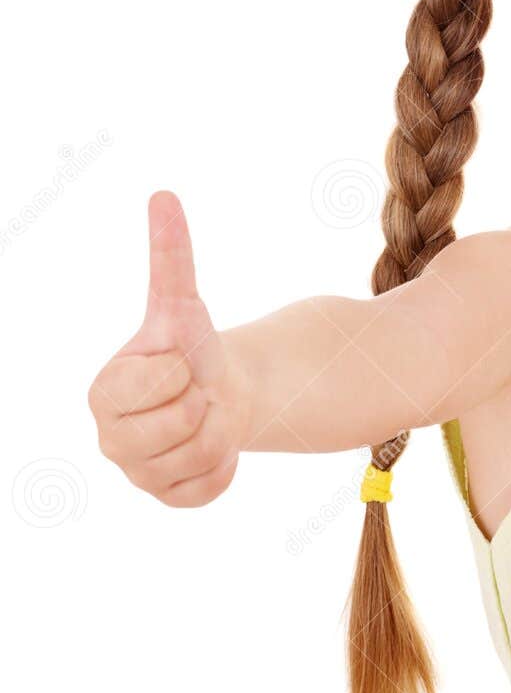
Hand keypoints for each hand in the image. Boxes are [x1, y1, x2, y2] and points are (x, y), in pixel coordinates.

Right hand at [87, 190, 251, 506]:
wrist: (217, 393)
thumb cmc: (191, 348)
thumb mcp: (183, 304)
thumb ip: (171, 256)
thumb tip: (164, 195)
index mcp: (104, 391)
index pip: (159, 382)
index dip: (182, 369)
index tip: (179, 364)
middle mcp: (109, 437)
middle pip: (182, 424)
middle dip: (204, 401)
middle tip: (196, 394)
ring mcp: (136, 473)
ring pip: (202, 455)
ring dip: (221, 432)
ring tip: (205, 416)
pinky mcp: (167, 498)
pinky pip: (208, 490)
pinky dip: (225, 467)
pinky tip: (213, 447)